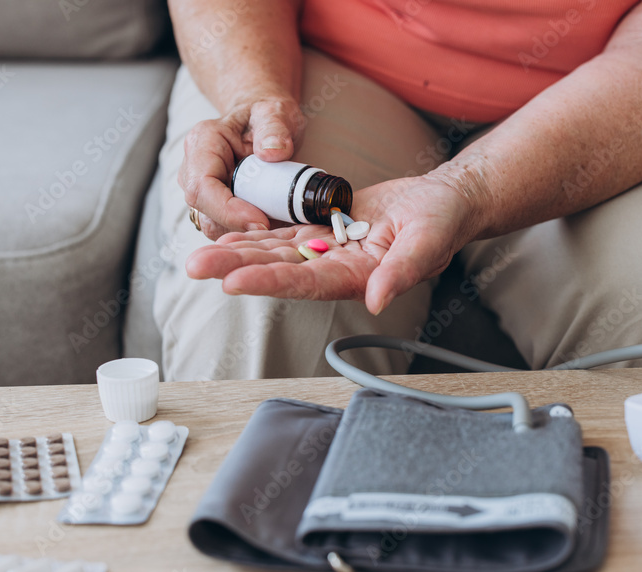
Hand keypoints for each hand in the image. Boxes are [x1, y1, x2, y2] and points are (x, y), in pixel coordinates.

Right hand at [180, 94, 304, 239]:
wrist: (262, 122)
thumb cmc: (266, 115)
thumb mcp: (276, 112)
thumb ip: (275, 128)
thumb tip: (273, 152)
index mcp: (203, 142)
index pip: (202, 187)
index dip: (229, 211)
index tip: (262, 221)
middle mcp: (193, 168)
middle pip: (205, 212)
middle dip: (240, 226)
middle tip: (278, 226)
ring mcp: (200, 190)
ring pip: (213, 226)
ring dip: (245, 232)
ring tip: (279, 222)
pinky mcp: (212, 205)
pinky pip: (225, 228)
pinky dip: (248, 232)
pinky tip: (272, 223)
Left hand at [186, 173, 478, 313]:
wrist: (447, 203)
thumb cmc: (444, 221)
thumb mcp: (428, 241)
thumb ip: (402, 272)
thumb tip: (376, 299)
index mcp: (361, 277)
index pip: (307, 282)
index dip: (270, 281)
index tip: (233, 282)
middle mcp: (337, 270)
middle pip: (279, 271)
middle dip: (236, 269)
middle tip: (194, 268)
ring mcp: (329, 253)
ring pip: (275, 255)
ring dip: (237, 255)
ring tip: (199, 257)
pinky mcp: (326, 233)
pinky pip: (285, 237)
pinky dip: (257, 238)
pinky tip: (229, 238)